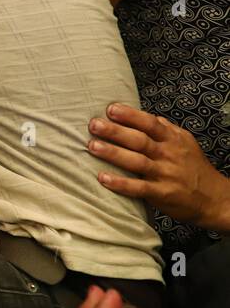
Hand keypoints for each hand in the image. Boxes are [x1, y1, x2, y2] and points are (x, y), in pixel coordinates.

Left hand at [88, 102, 229, 231]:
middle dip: (115, 131)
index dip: (130, 115)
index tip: (110, 109)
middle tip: (94, 124)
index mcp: (173, 140)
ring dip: (113, 153)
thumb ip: (167, 129)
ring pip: (137, 161)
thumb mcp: (186, 143)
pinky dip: (121, 183)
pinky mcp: (163, 194)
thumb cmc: (194, 168)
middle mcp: (169, 154)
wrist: (215, 199)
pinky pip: (139, 188)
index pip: (150, 123)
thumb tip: (149, 116)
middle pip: (140, 140)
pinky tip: (103, 178)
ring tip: (92, 146)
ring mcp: (166, 174)